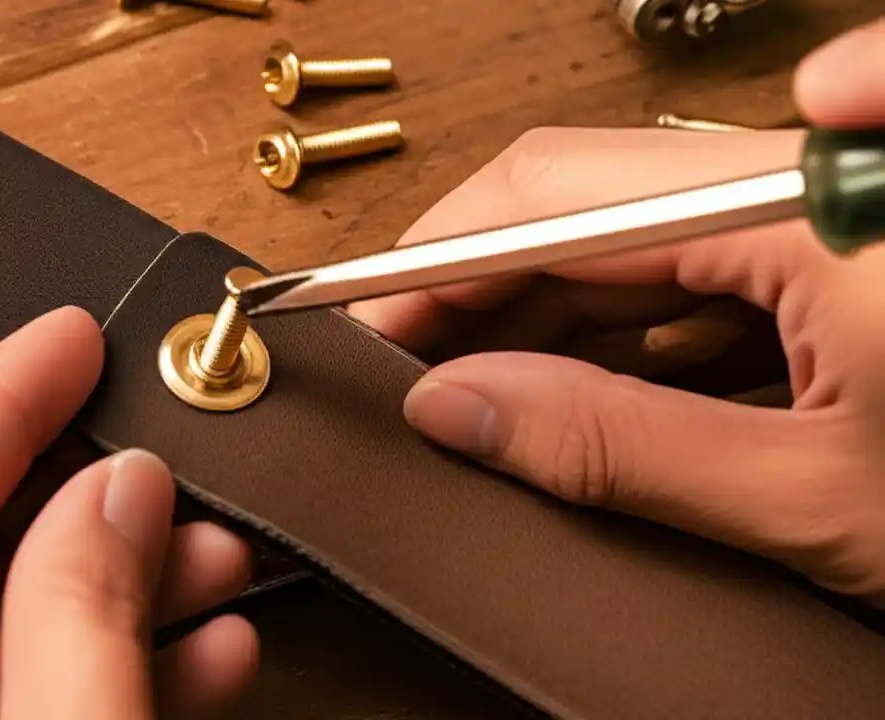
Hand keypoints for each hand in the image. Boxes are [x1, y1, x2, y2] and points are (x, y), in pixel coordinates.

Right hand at [350, 18, 884, 606]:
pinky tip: (577, 396)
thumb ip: (612, 449)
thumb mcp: (809, 498)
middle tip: (410, 380)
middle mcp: (803, 181)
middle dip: (476, 294)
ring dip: (540, 321)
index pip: (551, 200)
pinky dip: (616, 336)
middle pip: (576, 207)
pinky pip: (686, 274)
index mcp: (802, 211)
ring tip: (481, 402)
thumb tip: (460, 411)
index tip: (356, 319)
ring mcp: (817, 210)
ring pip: (625, 242)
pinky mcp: (829, 250)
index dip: (433, 261)